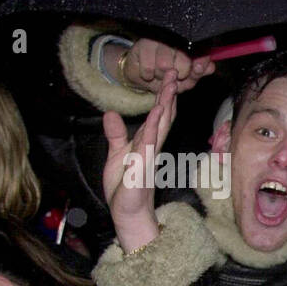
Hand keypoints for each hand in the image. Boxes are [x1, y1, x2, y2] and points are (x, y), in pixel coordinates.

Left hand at [101, 72, 178, 252]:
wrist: (128, 212)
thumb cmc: (125, 187)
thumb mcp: (116, 154)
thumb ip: (116, 134)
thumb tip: (111, 113)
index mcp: (146, 143)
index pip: (158, 116)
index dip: (163, 97)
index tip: (169, 78)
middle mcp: (151, 147)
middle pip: (163, 117)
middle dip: (169, 95)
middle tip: (175, 73)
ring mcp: (149, 156)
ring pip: (159, 127)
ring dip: (165, 106)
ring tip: (170, 87)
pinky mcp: (142, 168)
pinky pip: (148, 145)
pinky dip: (152, 130)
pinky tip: (156, 116)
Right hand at [104, 37, 214, 94]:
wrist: (142, 74)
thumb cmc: (167, 76)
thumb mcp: (186, 79)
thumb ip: (198, 73)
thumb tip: (210, 67)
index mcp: (187, 46)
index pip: (199, 52)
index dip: (200, 63)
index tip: (197, 69)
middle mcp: (173, 40)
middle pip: (183, 61)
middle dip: (180, 74)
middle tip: (174, 75)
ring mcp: (156, 41)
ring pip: (164, 66)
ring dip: (161, 76)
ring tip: (159, 74)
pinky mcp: (141, 45)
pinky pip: (148, 68)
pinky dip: (148, 75)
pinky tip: (149, 73)